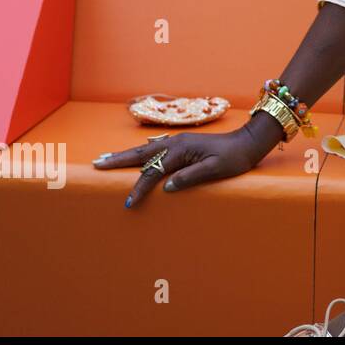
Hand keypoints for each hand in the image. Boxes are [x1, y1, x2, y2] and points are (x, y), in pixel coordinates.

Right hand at [92, 117, 280, 208]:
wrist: (247, 143)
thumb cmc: (234, 158)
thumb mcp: (215, 169)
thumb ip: (191, 177)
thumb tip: (166, 188)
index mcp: (182, 150)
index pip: (153, 171)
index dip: (139, 188)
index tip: (129, 203)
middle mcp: (176, 143)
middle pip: (141, 154)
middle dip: (118, 160)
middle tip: (97, 164)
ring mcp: (178, 142)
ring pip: (146, 149)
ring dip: (125, 155)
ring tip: (106, 158)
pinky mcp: (182, 144)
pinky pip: (155, 149)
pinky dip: (140, 153)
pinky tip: (134, 156)